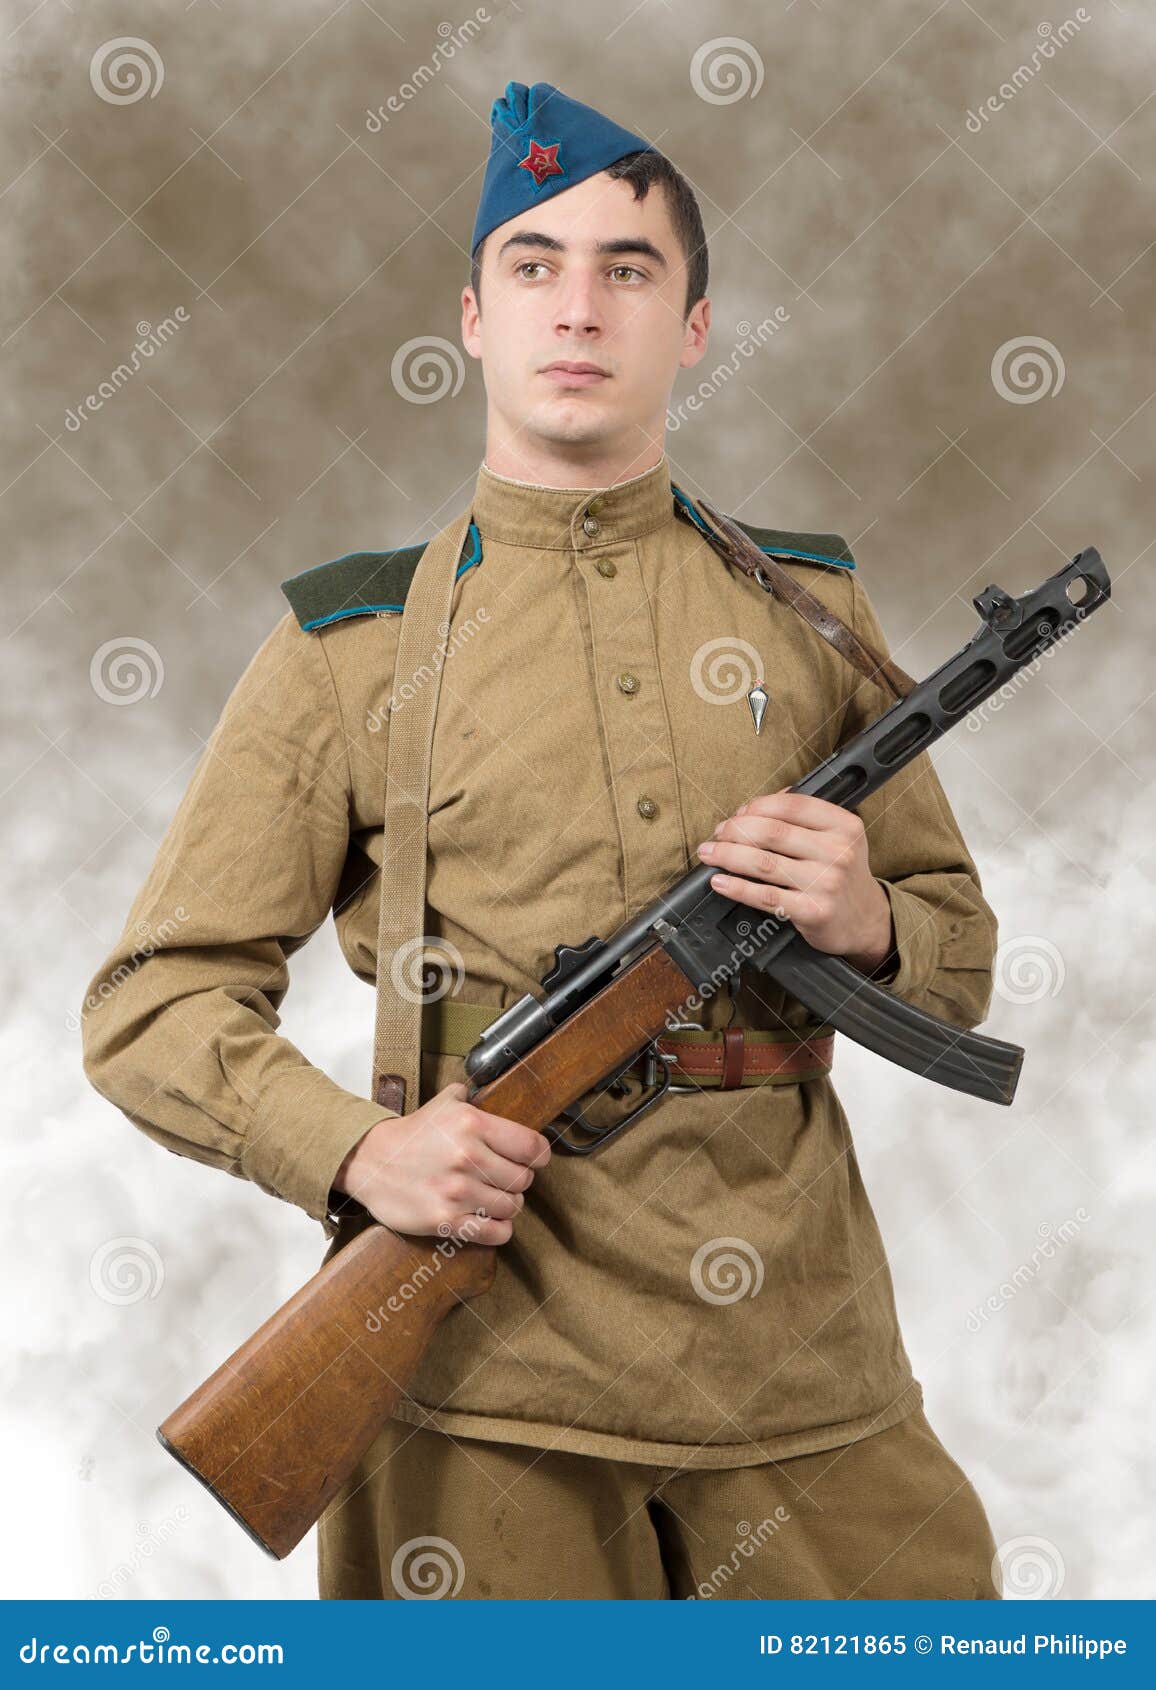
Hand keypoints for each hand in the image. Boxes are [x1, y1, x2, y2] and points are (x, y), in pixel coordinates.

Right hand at [333, 1081, 551, 1244]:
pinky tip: (491, 1221)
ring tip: (493, 1198)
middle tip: (505, 1179)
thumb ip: (472, 1096)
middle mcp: (467, 1157)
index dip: (539, 1155)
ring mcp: (456, 1191)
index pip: (531, 1146)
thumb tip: (495, 1090)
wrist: (370, 1161)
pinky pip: (495, 1233)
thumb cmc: (411, 1135)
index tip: (536, 1159)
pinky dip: (499, 1229)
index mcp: (472, 1124)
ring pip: (512, 1207)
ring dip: (507, 1205)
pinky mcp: (445, 1220)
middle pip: (524, 1179)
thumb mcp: (443, 1104)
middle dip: (518, 1180)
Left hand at [695, 790, 893, 971]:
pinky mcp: (813, 911)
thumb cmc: (841, 874)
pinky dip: (736, 887)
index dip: (756, 806)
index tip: (736, 813)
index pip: (792, 805)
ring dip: (728, 855)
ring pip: (764, 863)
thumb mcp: (837, 837)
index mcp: (844, 826)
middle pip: (773, 832)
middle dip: (735, 830)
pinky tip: (720, 881)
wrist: (865, 920)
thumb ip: (804, 816)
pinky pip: (765, 896)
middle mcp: (839, 852)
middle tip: (717, 834)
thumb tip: (756, 804)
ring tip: (709, 853)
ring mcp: (827, 883)